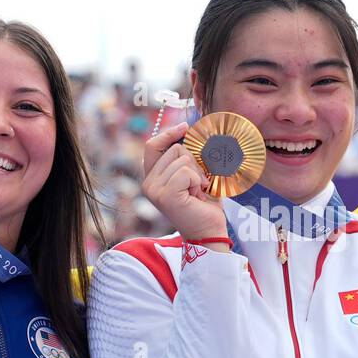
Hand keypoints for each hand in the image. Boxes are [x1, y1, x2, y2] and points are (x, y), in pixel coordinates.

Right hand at [142, 120, 227, 242]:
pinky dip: (197, 180)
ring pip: (182, 159)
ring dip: (197, 173)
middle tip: (198, 183)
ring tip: (197, 191)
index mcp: (152, 178)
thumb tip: (189, 130)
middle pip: (174, 149)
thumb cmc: (204, 203)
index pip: (152, 145)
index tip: (185, 127)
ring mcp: (154, 190)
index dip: (168, 133)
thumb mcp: (194, 174)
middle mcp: (148, 184)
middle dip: (193, 162)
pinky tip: (196, 195)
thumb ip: (186, 157)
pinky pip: (186, 171)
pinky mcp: (165, 195)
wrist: (209, 230)